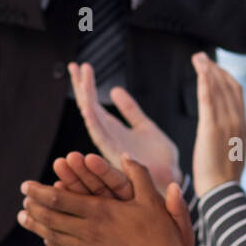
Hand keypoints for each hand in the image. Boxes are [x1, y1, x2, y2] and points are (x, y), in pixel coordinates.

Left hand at [18, 155, 196, 245]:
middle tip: (24, 199)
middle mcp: (89, 230)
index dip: (38, 191)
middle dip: (32, 206)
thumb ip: (139, 174)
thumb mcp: (152, 199)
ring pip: (52, 235)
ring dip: (36, 225)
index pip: (58, 199)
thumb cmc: (161, 234)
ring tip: (25, 216)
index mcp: (100, 211)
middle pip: (49, 217)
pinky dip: (50, 243)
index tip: (26, 185)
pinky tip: (46, 238)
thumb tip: (125, 154)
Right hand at [68, 61, 181, 192]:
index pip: (95, 104)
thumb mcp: (146, 128)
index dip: (87, 86)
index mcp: (114, 131)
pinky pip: (100, 136)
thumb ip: (131, 110)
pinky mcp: (114, 155)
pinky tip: (87, 103)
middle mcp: (108, 137)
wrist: (171, 181)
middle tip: (74, 64)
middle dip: (81, 86)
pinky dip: (92, 119)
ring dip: (85, 94)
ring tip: (80, 73)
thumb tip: (114, 90)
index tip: (82, 66)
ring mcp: (109, 145)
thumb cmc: (159, 161)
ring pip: (91, 116)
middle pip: (89, 107)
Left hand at [192, 52, 245, 195]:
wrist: (222, 191)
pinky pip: (208, 99)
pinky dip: (205, 82)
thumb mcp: (232, 153)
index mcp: (243, 126)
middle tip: (202, 57)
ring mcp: (226, 123)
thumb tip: (225, 134)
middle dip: (215, 69)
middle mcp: (237, 121)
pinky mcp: (212, 128)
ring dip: (208, 70)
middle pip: (228, 86)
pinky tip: (200, 70)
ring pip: (218, 89)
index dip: (225, 77)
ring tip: (198, 58)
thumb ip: (230, 138)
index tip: (214, 68)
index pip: (236, 93)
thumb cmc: (223, 179)